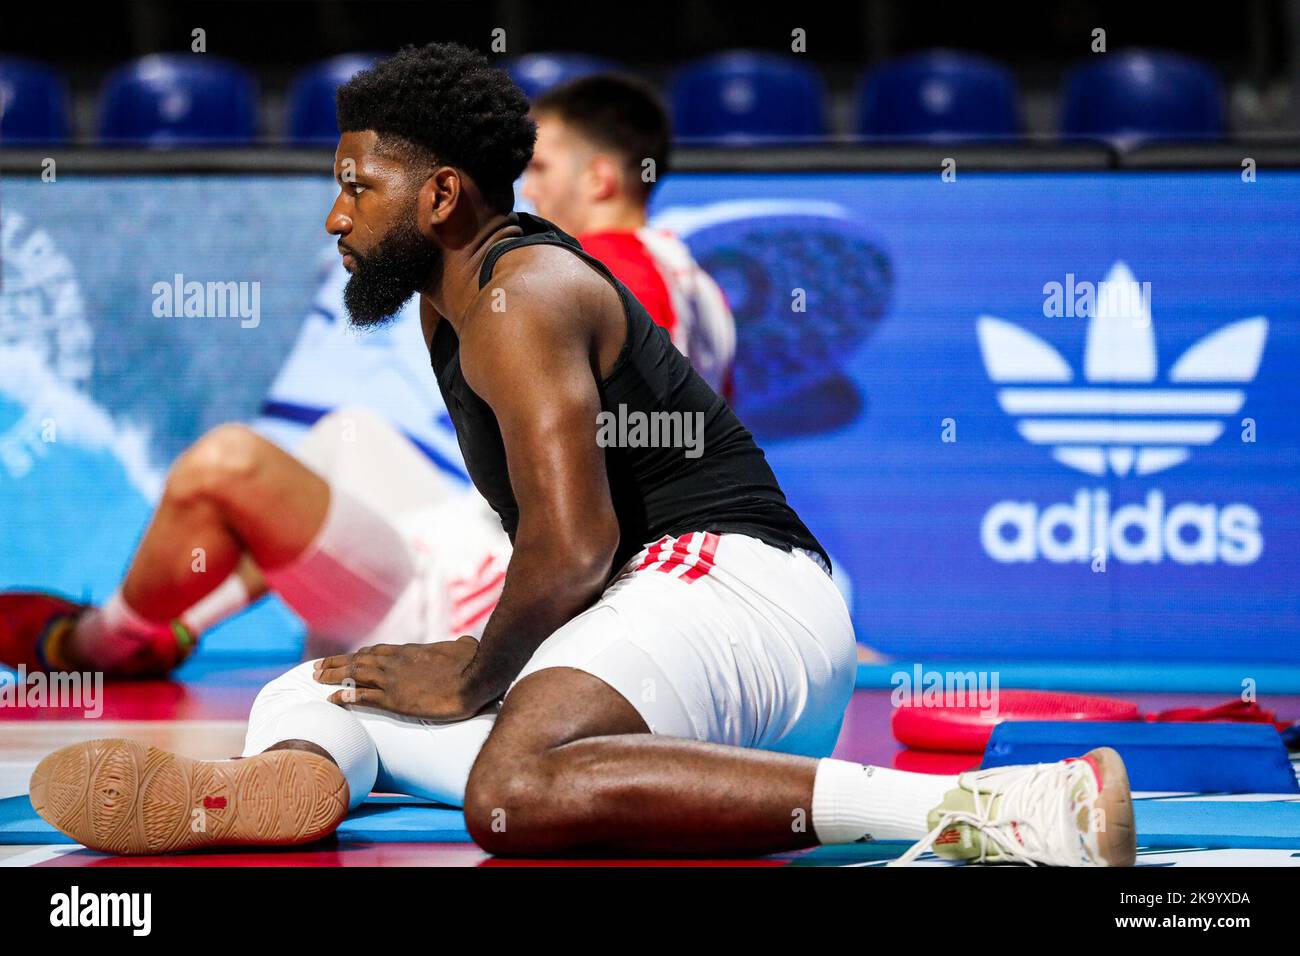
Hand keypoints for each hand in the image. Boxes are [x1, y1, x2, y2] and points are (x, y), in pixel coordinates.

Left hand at [313, 637, 489, 721]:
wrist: (475, 679)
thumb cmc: (474, 663)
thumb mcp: (465, 648)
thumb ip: (460, 646)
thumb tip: (466, 642)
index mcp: (410, 651)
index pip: (376, 652)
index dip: (358, 656)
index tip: (346, 659)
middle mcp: (396, 663)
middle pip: (358, 661)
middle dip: (336, 663)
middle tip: (317, 667)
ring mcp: (393, 680)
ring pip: (354, 675)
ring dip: (332, 676)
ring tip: (316, 678)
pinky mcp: (395, 700)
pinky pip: (362, 697)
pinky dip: (344, 697)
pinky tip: (331, 700)